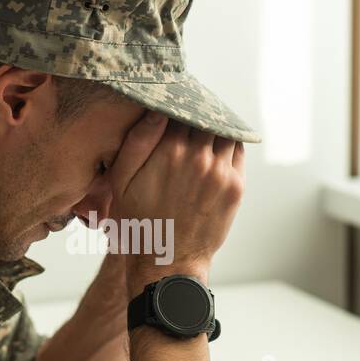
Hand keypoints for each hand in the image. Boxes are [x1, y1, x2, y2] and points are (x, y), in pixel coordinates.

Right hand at [105, 113, 244, 288]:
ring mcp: (221, 172)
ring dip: (217, 126)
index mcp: (169, 150)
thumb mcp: (121, 181)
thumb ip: (137, 142)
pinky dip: (230, 144)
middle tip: (194, 108)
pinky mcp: (236, 187)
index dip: (180, 101)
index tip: (178, 99)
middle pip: (206, 116)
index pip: (181, 108)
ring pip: (225, 132)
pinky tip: (219, 146)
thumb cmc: (139, 222)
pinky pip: (238, 152)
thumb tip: (156, 110)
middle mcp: (199, 156)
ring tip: (207, 125)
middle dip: (200, 111)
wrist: (168, 262)